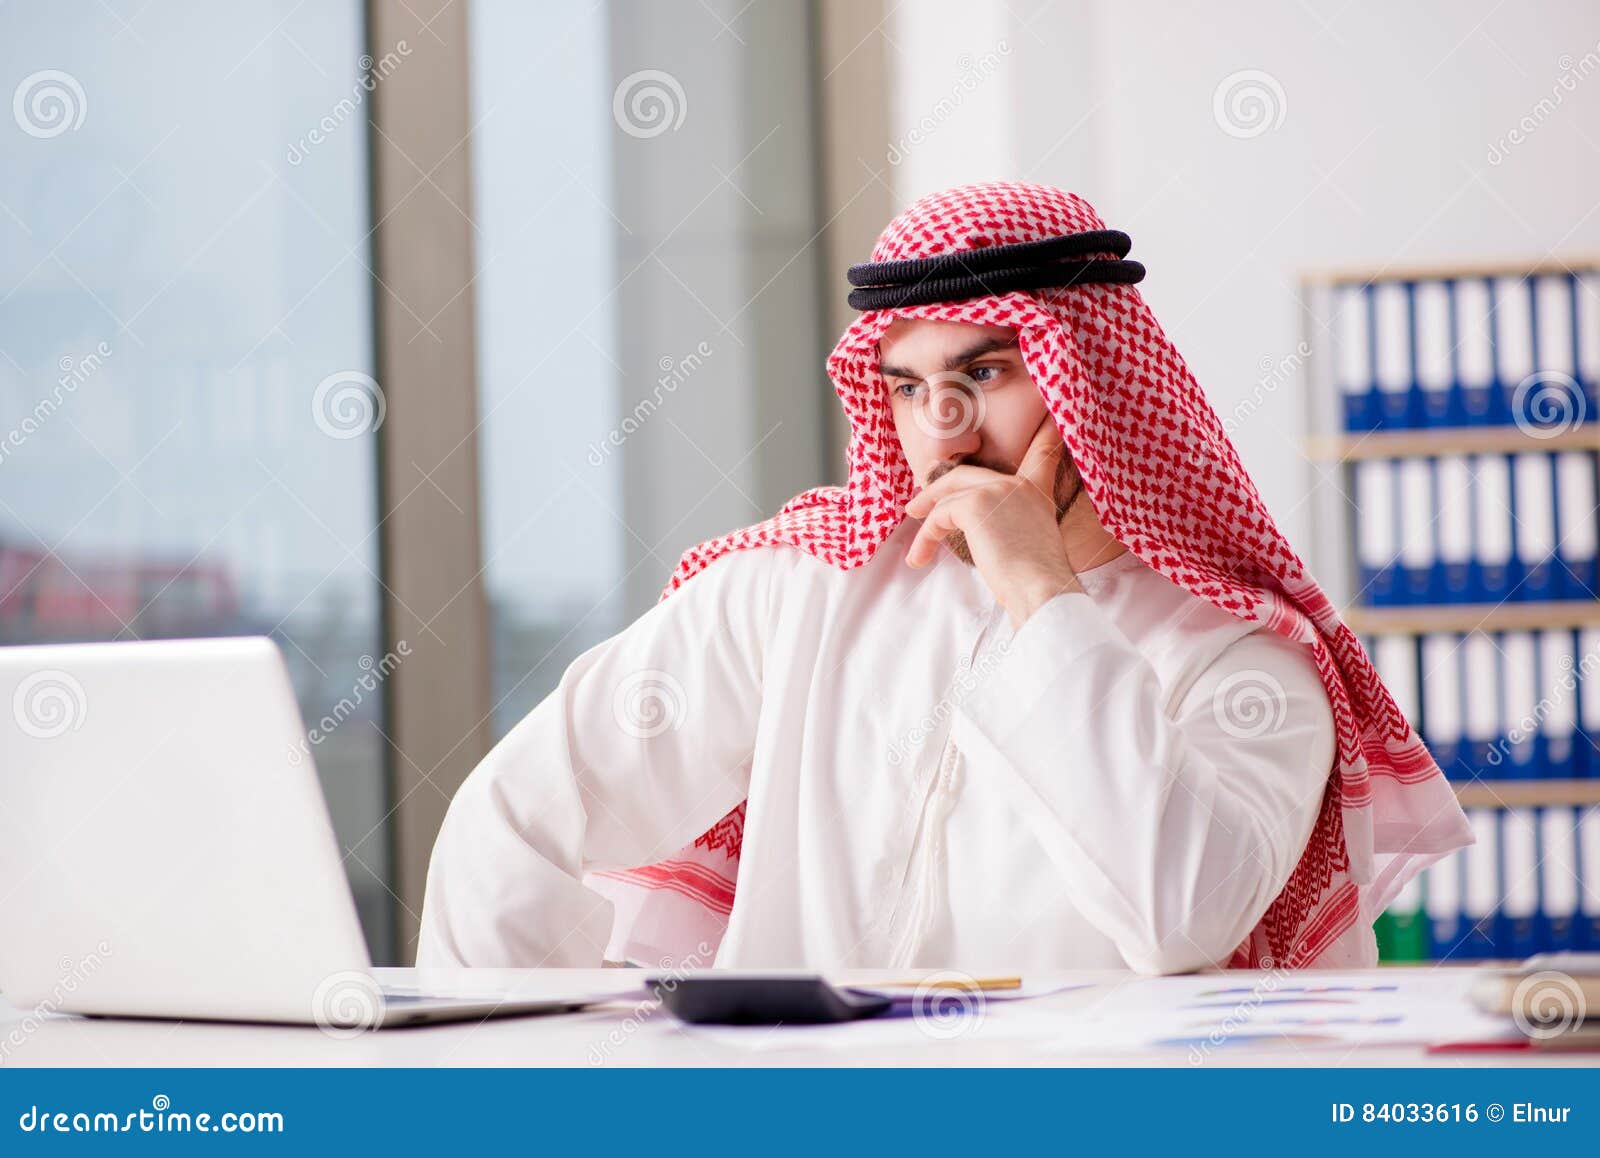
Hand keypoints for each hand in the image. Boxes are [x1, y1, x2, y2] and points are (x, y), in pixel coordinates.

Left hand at [903, 414, 1082, 626]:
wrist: (1042, 589)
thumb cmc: (1036, 580)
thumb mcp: (1030, 543)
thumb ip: (1011, 526)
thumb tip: (985, 534)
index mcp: (1036, 491)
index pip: (1042, 452)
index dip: (1045, 432)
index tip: (1050, 415)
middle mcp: (1018, 483)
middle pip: (965, 476)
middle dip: (937, 492)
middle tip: (916, 509)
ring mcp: (997, 489)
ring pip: (947, 498)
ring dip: (927, 527)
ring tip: (916, 551)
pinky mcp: (976, 504)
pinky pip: (940, 515)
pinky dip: (926, 537)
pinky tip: (921, 557)